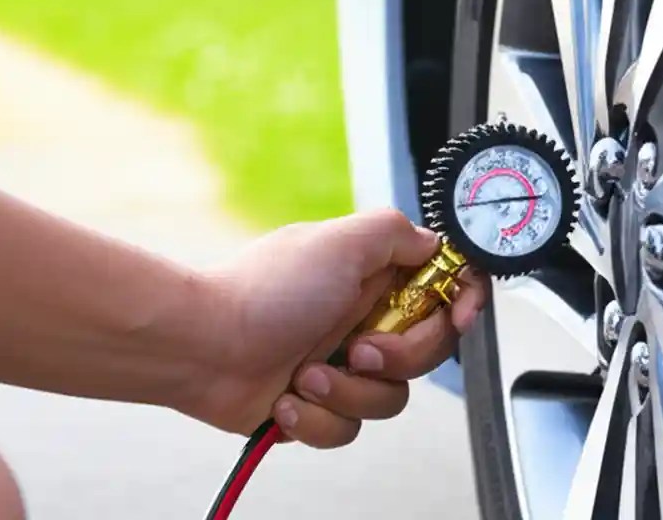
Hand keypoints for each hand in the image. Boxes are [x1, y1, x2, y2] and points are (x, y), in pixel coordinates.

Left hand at [187, 209, 486, 446]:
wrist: (200, 348)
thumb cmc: (261, 292)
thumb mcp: (338, 240)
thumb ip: (397, 232)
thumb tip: (432, 241)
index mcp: (375, 278)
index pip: (446, 288)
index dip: (463, 303)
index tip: (459, 317)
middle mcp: (364, 320)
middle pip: (428, 352)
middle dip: (397, 358)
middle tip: (358, 349)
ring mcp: (341, 366)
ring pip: (391, 398)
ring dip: (347, 392)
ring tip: (305, 375)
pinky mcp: (318, 406)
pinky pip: (349, 428)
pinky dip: (316, 418)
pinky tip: (285, 399)